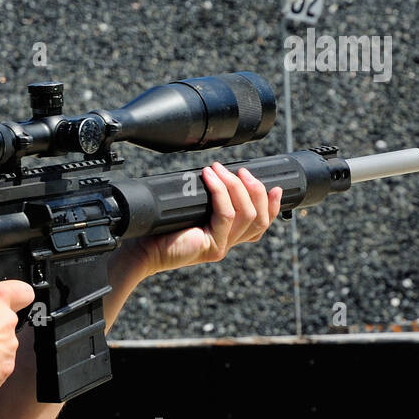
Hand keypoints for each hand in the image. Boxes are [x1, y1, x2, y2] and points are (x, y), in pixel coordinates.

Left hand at [121, 161, 282, 277]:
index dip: (272, 206)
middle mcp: (227, 243)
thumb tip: (219, 172)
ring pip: (246, 214)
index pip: (260, 224)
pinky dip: (220, 192)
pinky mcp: (211, 247)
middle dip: (255, 190)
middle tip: (241, 171)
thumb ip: (210, 200)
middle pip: (259, 218)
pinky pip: (225, 215)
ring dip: (235, 186)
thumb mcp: (192, 210)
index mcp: (226, 236)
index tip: (275, 187)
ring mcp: (221, 247)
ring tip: (220, 169)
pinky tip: (210, 178)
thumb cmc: (162, 228)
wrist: (142, 249)